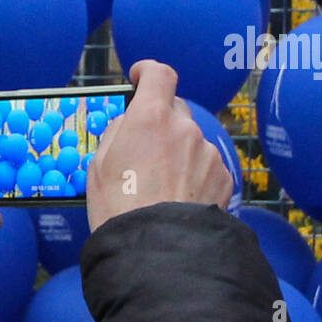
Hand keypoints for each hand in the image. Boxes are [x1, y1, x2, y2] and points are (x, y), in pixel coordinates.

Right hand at [86, 60, 232, 231]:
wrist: (158, 249)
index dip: (149, 72)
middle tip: (143, 151)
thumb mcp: (98, 166)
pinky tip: (179, 199)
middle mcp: (183, 128)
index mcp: (150, 118)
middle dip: (160, 123)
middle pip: (174, 110)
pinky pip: (206, 166)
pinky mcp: (222, 176)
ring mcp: (206, 152)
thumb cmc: (120, 209)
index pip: (159, 75)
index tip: (140, 77)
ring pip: (190, 142)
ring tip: (161, 188)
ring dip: (178, 155)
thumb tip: (127, 125)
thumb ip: (116, 135)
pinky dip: (194, 176)